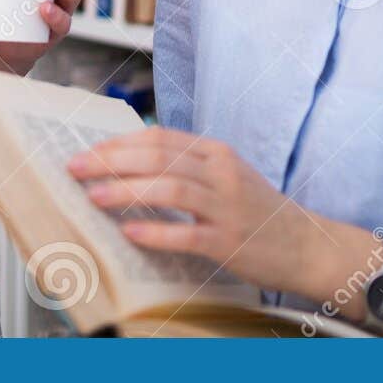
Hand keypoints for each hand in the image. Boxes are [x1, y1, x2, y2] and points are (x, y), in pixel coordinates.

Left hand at [67, 127, 322, 296]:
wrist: (307, 244)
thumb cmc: (256, 211)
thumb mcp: (223, 176)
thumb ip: (184, 167)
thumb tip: (127, 165)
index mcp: (214, 153)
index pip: (158, 138)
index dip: (117, 144)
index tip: (85, 153)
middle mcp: (220, 172)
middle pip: (157, 157)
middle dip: (110, 162)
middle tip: (75, 169)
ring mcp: (227, 206)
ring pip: (169, 189)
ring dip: (126, 191)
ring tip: (94, 197)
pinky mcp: (231, 240)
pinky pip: (188, 233)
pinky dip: (156, 231)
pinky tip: (130, 232)